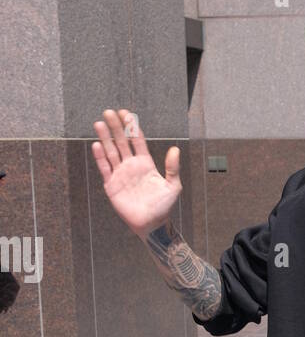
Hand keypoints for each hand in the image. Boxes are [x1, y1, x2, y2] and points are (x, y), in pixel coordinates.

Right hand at [92, 109, 181, 237]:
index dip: (131, 127)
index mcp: (146, 163)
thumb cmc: (164, 206)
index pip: (137, 140)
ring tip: (99, 123)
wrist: (152, 224)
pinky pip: (105, 168)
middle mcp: (131, 166)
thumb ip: (173, 168)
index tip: (126, 114)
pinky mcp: (111, 185)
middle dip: (116, 127)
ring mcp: (120, 174)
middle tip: (108, 112)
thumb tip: (175, 149)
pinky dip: (100, 157)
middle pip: (121, 142)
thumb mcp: (173, 186)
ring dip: (105, 138)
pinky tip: (96, 145)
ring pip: (111, 152)